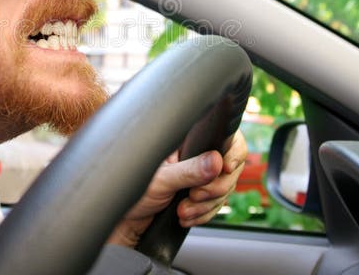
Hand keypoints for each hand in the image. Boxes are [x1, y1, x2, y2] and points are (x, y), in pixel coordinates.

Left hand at [108, 130, 247, 247]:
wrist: (126, 221)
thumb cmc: (131, 191)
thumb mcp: (160, 179)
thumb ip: (188, 171)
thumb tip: (216, 161)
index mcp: (186, 140)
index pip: (224, 137)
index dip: (233, 152)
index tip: (225, 168)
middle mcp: (196, 154)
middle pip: (230, 167)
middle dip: (216, 187)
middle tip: (195, 195)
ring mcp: (200, 174)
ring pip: (225, 188)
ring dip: (207, 205)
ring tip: (183, 210)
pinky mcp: (200, 193)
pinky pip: (217, 204)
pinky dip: (204, 214)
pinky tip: (186, 216)